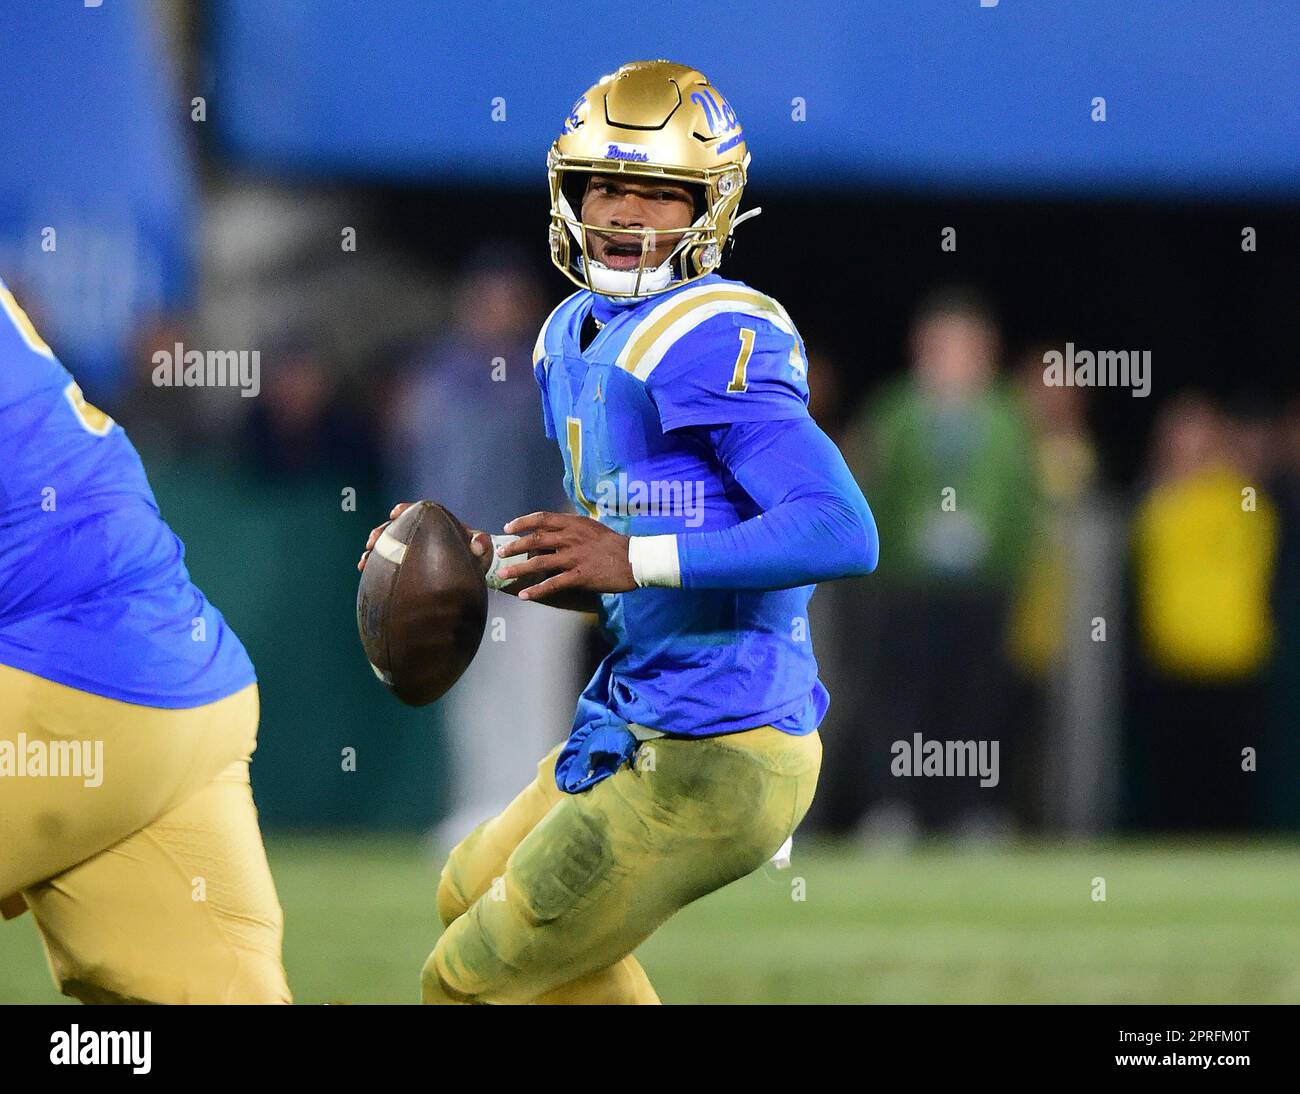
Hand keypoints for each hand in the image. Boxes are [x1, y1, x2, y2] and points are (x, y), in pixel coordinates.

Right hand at [357, 502, 492, 574]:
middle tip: (372, 540)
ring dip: (375, 549)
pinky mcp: (405, 564)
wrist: (469, 581)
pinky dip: (374, 563)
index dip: (406, 510)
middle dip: (382, 531)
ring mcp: (411, 549)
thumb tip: (477, 543)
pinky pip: (386, 560)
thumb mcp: (482, 555)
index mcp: (438, 525)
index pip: (420, 512)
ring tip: (364, 559)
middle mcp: (422, 534)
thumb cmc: (475, 562)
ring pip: (388, 544)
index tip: (395, 512)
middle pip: (398, 527)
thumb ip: (483, 546)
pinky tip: (363, 569)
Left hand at [497, 511, 634, 600]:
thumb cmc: (614, 543)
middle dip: (514, 546)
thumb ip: (572, 529)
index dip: (522, 522)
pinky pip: (553, 584)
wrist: (633, 560)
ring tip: (503, 574)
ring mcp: (574, 558)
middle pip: (535, 540)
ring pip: (539, 562)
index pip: (542, 518)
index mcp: (574, 523)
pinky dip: (537, 590)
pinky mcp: (579, 576)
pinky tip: (524, 595)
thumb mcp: (592, 528)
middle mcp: (570, 538)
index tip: (508, 527)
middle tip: (500, 553)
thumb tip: (552, 534)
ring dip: (518, 569)